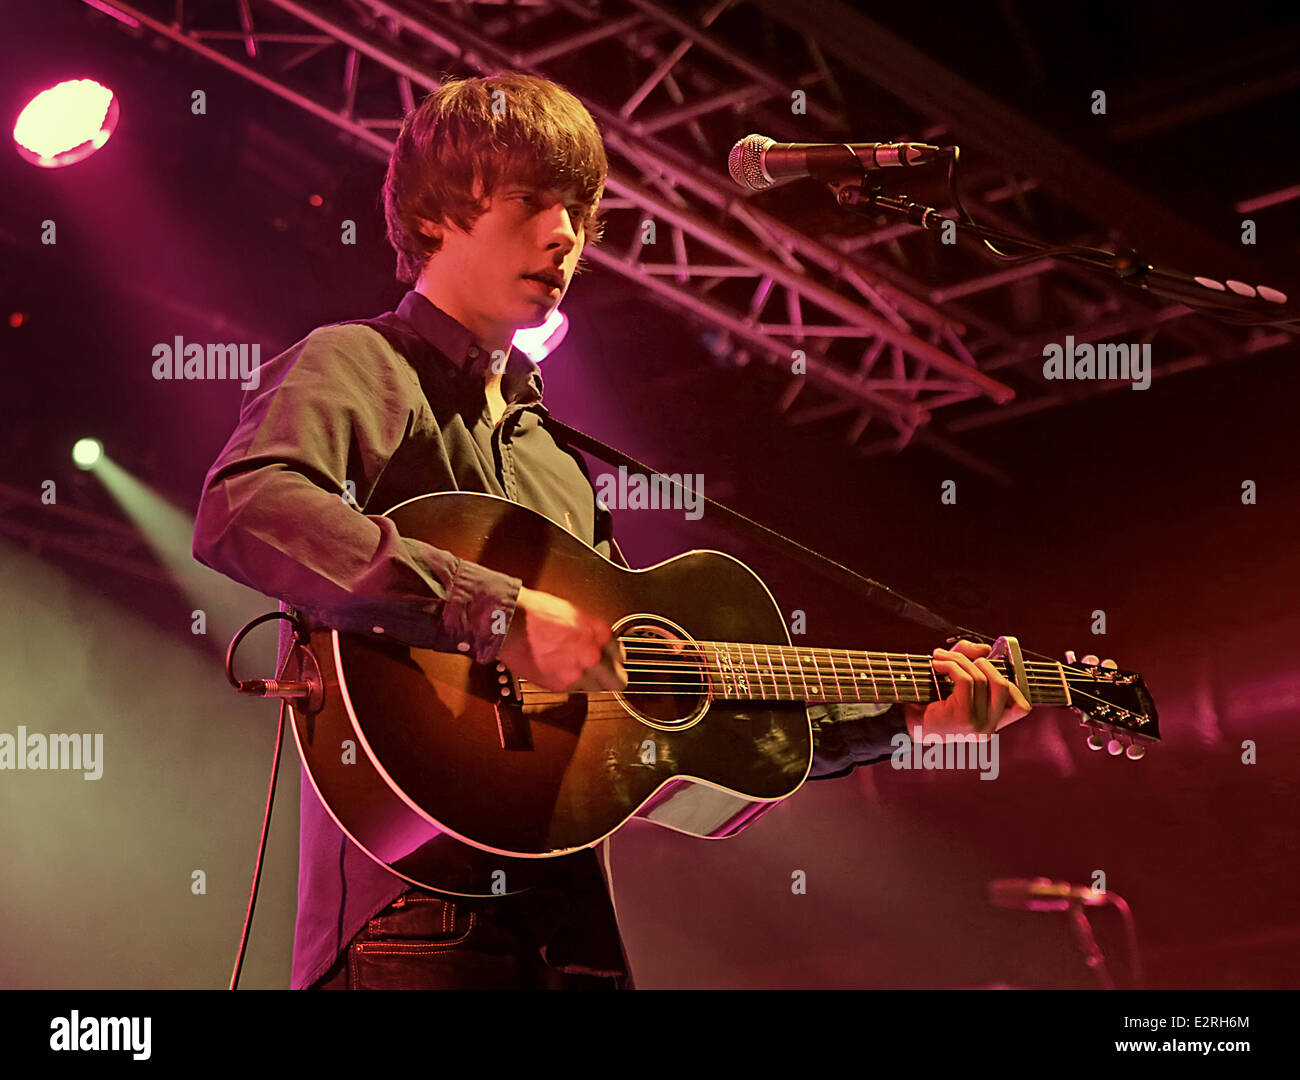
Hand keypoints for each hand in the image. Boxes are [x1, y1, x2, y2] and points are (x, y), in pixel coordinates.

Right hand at [497, 585, 627, 693]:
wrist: (511, 623)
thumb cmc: (536, 612)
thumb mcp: (573, 613)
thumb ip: (590, 632)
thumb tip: (595, 642)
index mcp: (599, 633)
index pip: (620, 654)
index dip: (615, 658)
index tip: (612, 661)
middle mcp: (593, 655)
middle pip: (618, 680)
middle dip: (613, 678)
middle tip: (608, 678)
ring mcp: (578, 672)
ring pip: (597, 689)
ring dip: (592, 683)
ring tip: (578, 673)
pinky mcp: (560, 685)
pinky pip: (575, 690)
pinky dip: (571, 684)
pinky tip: (561, 671)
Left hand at [903, 639, 1030, 736]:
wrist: (900, 724)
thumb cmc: (926, 702)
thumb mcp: (953, 679)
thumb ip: (970, 659)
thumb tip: (985, 648)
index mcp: (991, 725)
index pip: (1021, 707)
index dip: (1011, 683)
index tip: (987, 666)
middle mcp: (989, 729)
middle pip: (1004, 685)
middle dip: (983, 663)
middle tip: (959, 658)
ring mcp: (979, 726)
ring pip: (981, 679)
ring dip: (959, 660)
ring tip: (940, 657)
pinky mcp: (964, 719)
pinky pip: (966, 681)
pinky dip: (951, 666)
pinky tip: (936, 664)